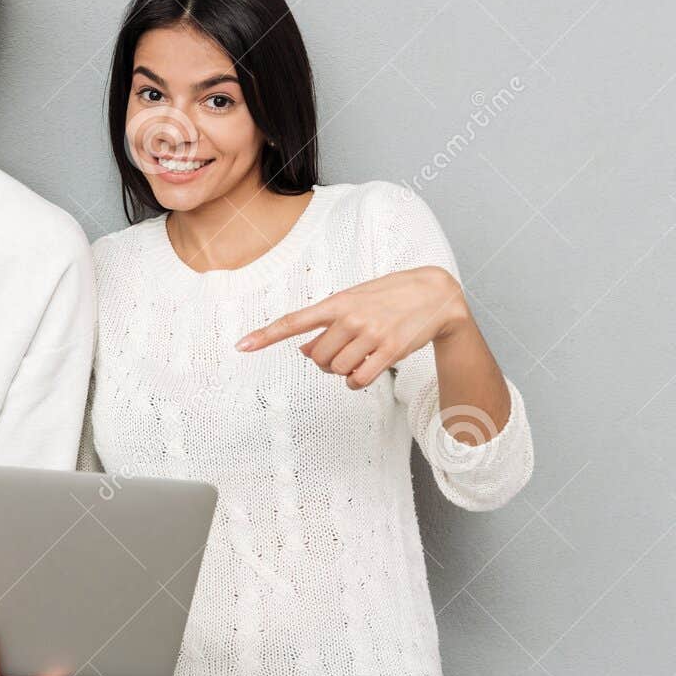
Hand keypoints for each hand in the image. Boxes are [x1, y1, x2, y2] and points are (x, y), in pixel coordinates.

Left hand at [235, 266, 470, 388]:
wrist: (434, 294)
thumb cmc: (388, 298)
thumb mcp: (354, 302)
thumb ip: (327, 324)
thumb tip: (304, 352)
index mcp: (337, 302)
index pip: (294, 321)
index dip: (265, 335)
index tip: (241, 346)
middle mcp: (350, 317)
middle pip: (318, 357)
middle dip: (325, 362)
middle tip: (343, 352)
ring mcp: (371, 333)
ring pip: (337, 369)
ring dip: (343, 372)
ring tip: (361, 356)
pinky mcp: (390, 350)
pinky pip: (359, 379)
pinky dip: (356, 381)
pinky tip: (365, 370)